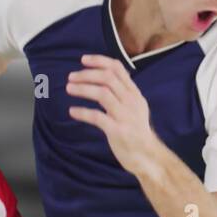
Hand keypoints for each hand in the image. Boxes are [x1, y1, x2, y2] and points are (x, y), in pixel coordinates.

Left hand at [66, 55, 164, 176]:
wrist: (148, 156)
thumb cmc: (137, 131)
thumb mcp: (135, 107)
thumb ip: (123, 92)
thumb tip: (104, 77)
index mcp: (134, 94)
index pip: (118, 68)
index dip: (99, 61)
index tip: (83, 60)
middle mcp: (131, 101)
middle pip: (108, 78)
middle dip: (87, 74)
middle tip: (71, 77)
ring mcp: (125, 116)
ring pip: (102, 93)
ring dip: (83, 89)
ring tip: (69, 89)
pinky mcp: (117, 131)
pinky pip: (97, 117)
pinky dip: (82, 112)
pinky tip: (72, 111)